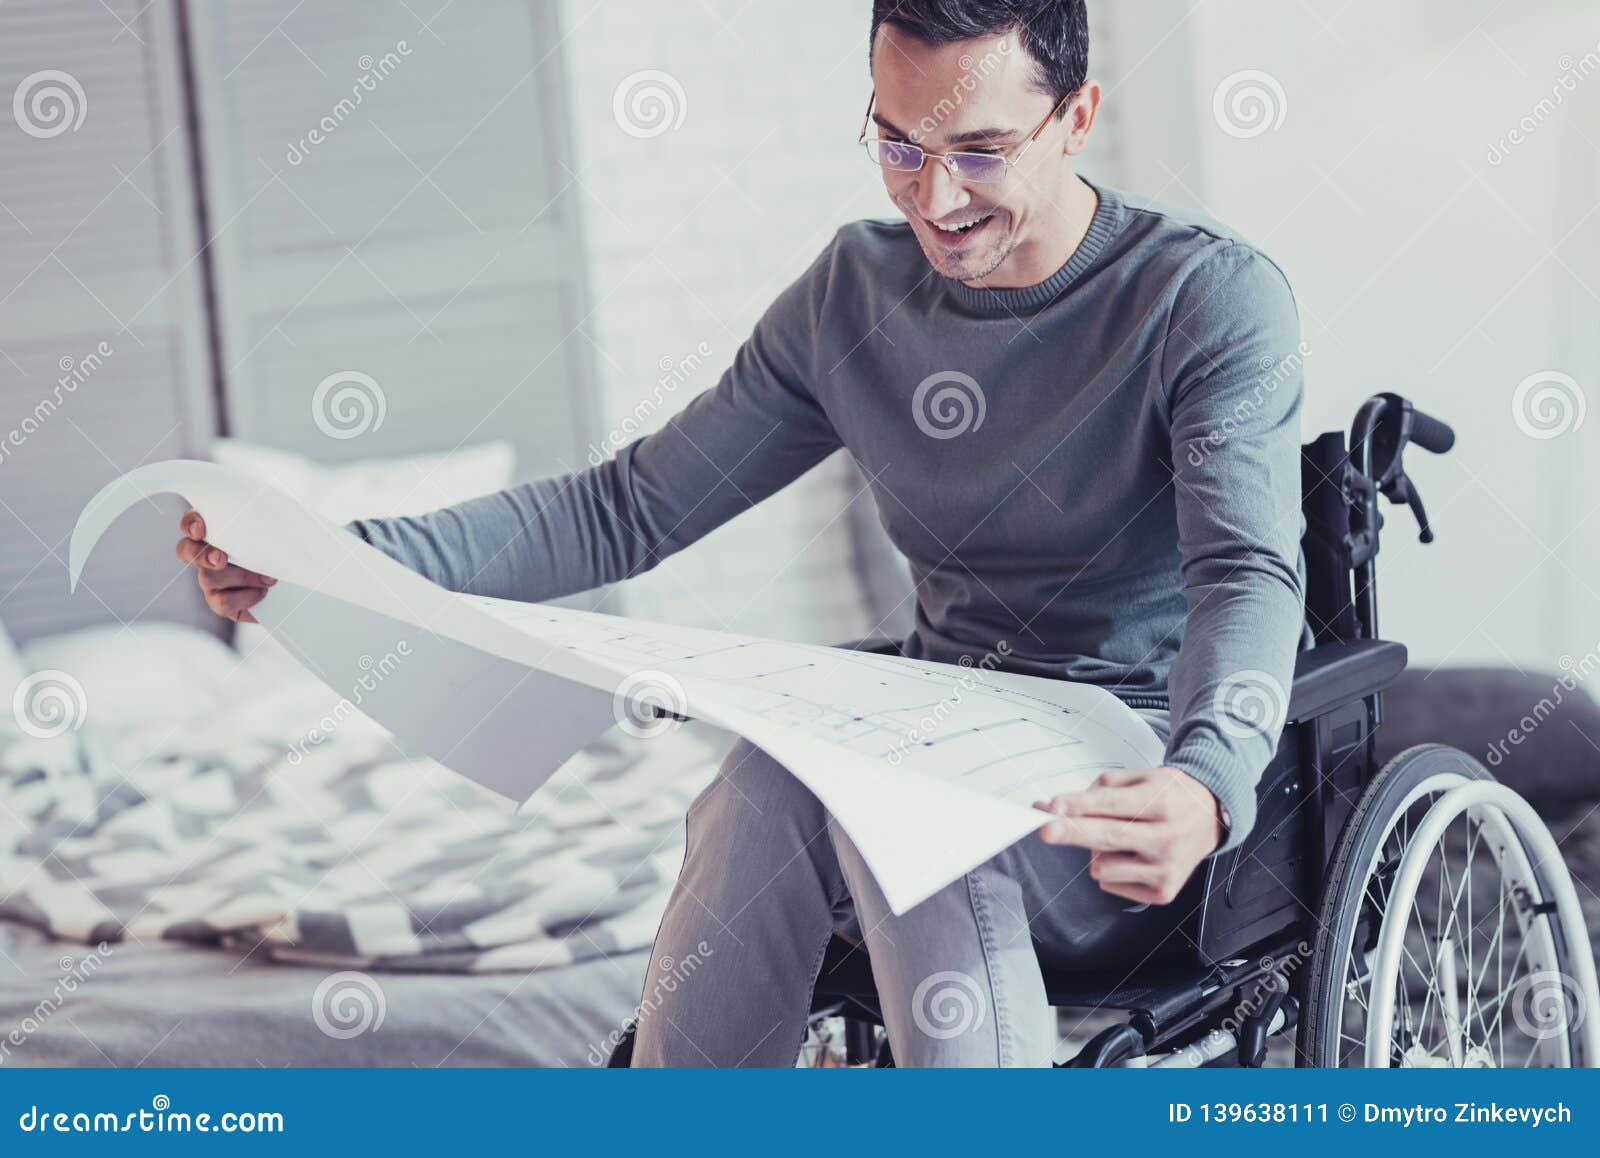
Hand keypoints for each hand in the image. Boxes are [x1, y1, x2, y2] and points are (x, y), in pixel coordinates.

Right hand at [175, 509, 276, 622]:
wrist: (290, 588)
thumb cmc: (277, 553)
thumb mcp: (272, 537)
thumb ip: (262, 529)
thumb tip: (271, 527)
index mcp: (216, 533)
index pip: (191, 523)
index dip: (191, 525)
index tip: (200, 530)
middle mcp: (205, 555)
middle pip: (186, 550)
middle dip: (202, 554)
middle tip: (221, 559)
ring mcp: (209, 580)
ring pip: (209, 577)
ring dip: (243, 577)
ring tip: (267, 578)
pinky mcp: (219, 602)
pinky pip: (224, 602)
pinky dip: (247, 596)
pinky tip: (262, 592)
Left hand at [1035, 766, 1223, 904]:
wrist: (1211, 817)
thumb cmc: (1169, 795)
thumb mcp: (1140, 778)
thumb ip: (1099, 790)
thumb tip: (1056, 807)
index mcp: (1161, 802)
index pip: (1112, 805)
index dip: (1080, 807)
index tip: (1053, 807)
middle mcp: (1167, 837)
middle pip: (1108, 837)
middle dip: (1072, 833)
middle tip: (1045, 829)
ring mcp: (1166, 869)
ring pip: (1103, 866)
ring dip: (1097, 853)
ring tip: (1121, 838)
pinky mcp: (1163, 892)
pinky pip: (1111, 884)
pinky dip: (1111, 870)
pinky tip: (1132, 856)